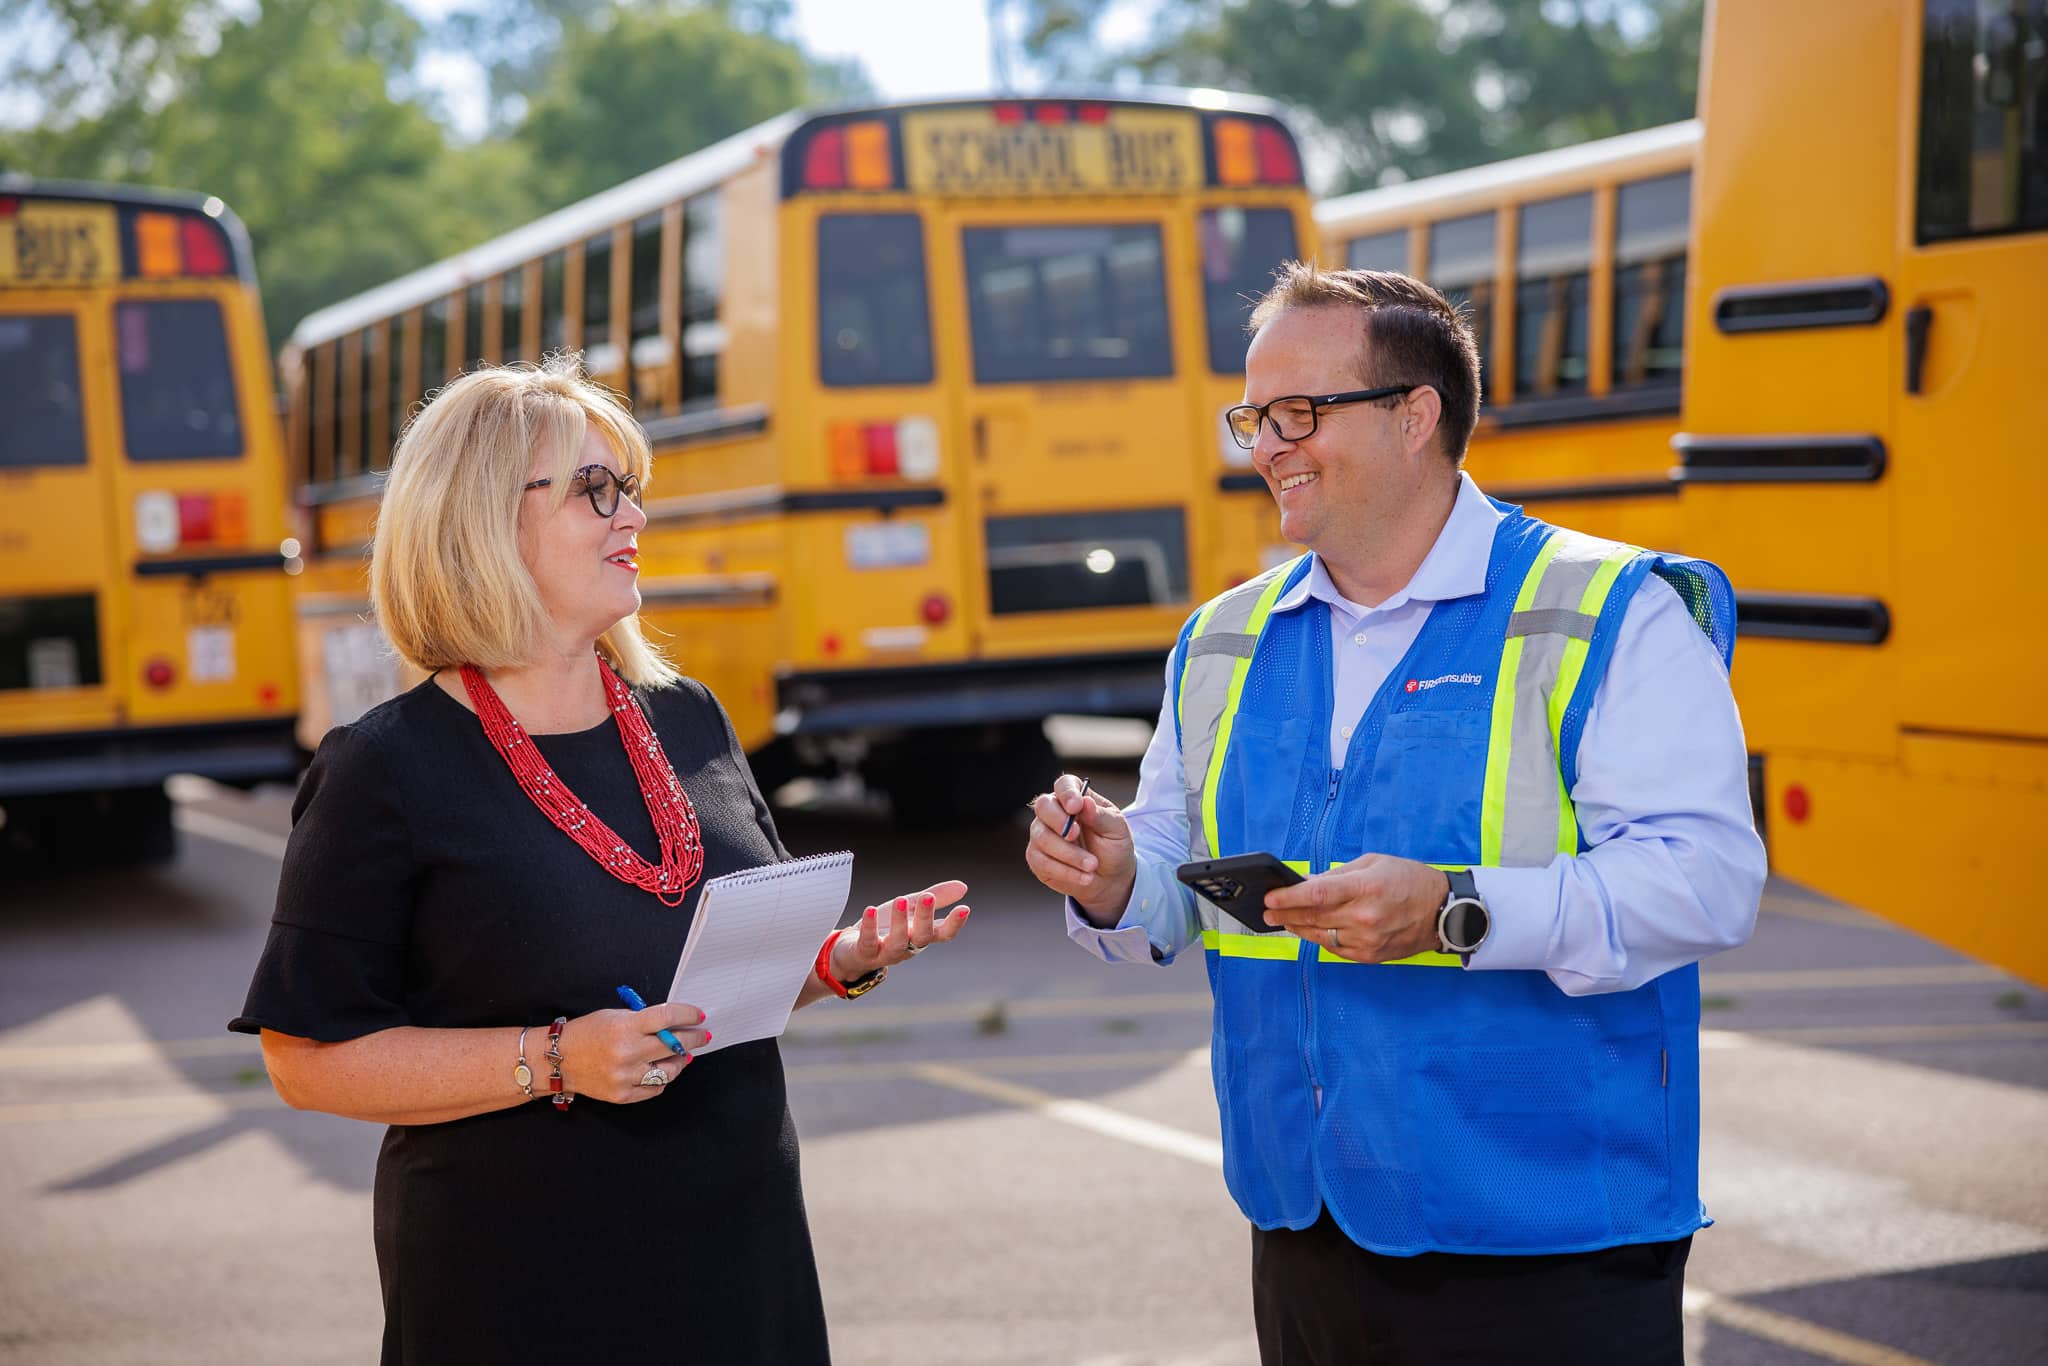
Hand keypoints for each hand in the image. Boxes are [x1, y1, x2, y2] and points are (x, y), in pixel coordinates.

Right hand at [556, 1002, 710, 1103]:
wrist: (558, 1060)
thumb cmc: (587, 1033)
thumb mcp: (615, 1015)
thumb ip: (644, 1020)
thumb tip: (675, 1024)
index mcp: (625, 1027)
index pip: (667, 1017)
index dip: (688, 1015)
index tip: (699, 1016)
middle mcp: (627, 1052)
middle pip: (673, 1044)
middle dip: (693, 1038)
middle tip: (703, 1036)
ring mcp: (626, 1076)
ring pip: (669, 1070)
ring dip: (680, 1061)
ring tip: (682, 1055)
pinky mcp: (623, 1094)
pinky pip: (655, 1088)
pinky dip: (662, 1078)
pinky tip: (662, 1069)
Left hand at [830, 881, 969, 981]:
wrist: (851, 950)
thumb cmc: (885, 928)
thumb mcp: (911, 909)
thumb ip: (935, 898)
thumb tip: (964, 887)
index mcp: (920, 935)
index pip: (943, 934)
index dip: (954, 924)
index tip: (964, 908)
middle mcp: (907, 947)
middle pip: (922, 937)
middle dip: (926, 918)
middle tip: (928, 896)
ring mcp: (886, 953)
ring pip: (897, 942)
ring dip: (900, 922)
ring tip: (901, 900)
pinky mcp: (864, 953)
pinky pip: (868, 942)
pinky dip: (870, 927)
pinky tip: (870, 910)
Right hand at [1026, 774, 1134, 921]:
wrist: (1110, 877)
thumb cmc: (1113, 846)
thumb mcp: (1116, 830)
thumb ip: (1101, 816)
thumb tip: (1086, 803)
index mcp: (1075, 798)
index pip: (1064, 785)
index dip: (1067, 793)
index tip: (1076, 807)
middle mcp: (1054, 812)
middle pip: (1043, 806)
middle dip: (1059, 822)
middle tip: (1075, 836)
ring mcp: (1042, 834)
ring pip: (1042, 838)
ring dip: (1068, 854)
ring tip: (1092, 866)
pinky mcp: (1037, 857)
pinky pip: (1042, 862)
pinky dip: (1065, 871)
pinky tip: (1084, 877)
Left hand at [1259, 854, 1449, 963]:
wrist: (1443, 912)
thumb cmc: (1410, 881)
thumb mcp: (1373, 863)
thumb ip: (1337, 874)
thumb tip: (1306, 882)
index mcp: (1365, 888)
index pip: (1316, 894)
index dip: (1288, 897)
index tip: (1269, 897)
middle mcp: (1364, 917)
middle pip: (1313, 917)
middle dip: (1285, 913)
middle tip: (1268, 911)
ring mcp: (1367, 940)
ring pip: (1320, 936)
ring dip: (1298, 928)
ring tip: (1283, 920)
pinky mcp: (1370, 956)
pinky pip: (1335, 948)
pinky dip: (1320, 939)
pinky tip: (1310, 931)